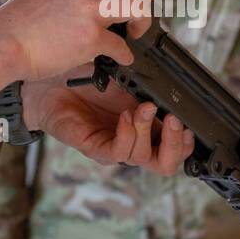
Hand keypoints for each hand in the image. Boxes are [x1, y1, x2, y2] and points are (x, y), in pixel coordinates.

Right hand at [0, 0, 153, 102]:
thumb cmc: (13, 25)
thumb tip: (84, 0)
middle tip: (136, 15)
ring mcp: (89, 9)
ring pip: (138, 4)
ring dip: (142, 22)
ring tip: (133, 35)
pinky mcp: (89, 37)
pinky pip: (121, 45)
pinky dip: (125, 56)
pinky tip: (120, 60)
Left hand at [24, 74, 195, 174]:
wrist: (50, 81)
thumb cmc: (84, 76)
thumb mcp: (125, 75)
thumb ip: (148, 81)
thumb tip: (173, 77)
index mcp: (147, 124)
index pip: (177, 144)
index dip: (188, 139)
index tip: (189, 119)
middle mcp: (135, 139)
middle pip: (168, 162)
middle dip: (176, 144)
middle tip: (174, 121)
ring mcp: (116, 146)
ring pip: (146, 159)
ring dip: (148, 130)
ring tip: (142, 107)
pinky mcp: (96, 148)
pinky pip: (119, 153)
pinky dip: (128, 135)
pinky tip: (125, 116)